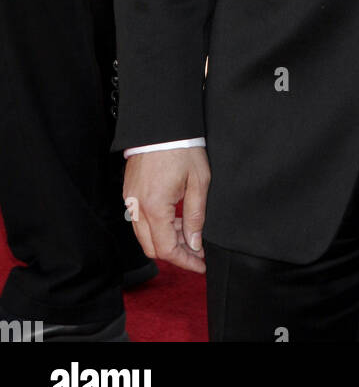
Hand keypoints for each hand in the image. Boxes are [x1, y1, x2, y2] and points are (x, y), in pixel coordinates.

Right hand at [123, 147, 210, 273]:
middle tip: (197, 250)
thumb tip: (194, 243)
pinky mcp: (130, 191)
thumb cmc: (182, 148)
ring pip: (144, 235)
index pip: (166, 249)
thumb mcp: (198, 182)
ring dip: (166, 239)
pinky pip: (140, 219)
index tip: (200, 264)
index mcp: (155, 207)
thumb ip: (196, 216)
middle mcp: (137, 207)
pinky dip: (157, 225)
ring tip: (189, 231)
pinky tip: (175, 218)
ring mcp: (131, 199)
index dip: (185, 261)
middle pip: (152, 247)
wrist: (161, 122)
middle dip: (176, 253)